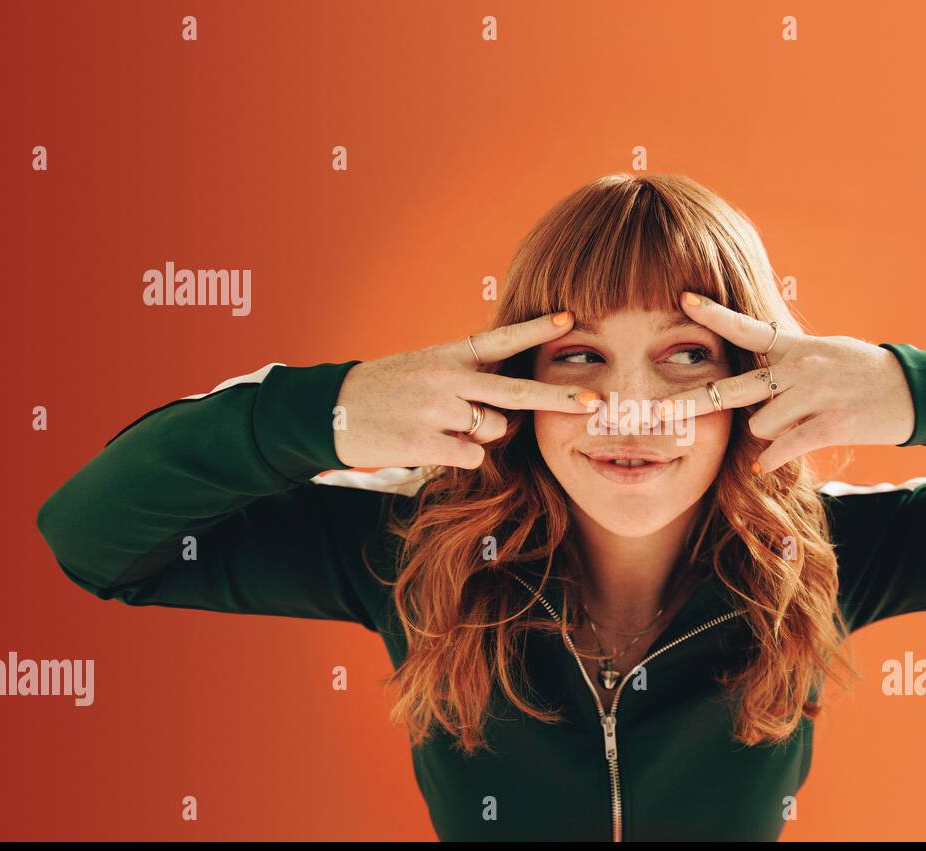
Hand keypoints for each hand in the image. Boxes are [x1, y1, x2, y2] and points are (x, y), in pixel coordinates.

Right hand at [333, 311, 598, 468]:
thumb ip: (470, 374)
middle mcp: (446, 379)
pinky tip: (431, 443)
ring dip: (481, 434)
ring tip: (443, 425)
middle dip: (557, 400)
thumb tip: (516, 400)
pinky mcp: (424, 443)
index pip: (501, 339)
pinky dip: (459, 455)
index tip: (570, 319)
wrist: (331, 410)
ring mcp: (435, 411)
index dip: (536, 329)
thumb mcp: (428, 366)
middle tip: (594, 402)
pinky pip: (470, 456)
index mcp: (449, 355)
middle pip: (515, 392)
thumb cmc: (390, 389)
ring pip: (493, 431)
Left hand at [654, 293, 915, 472]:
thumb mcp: (823, 353)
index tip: (683, 300)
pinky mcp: (828, 424)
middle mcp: (798, 367)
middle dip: (693, 404)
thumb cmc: (861, 373)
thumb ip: (785, 361)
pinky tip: (765, 466)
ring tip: (798, 425)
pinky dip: (771, 460)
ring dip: (769, 434)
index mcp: (794, 347)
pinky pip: (783, 448)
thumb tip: (748, 386)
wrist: (912, 390)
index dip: (713, 315)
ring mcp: (813, 395)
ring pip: (760, 427)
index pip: (746, 327)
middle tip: (655, 414)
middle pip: (734, 390)